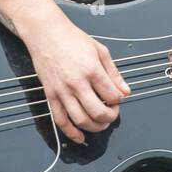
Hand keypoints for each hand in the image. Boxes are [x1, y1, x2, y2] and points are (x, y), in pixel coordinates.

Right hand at [24, 15, 130, 143]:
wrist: (46, 33)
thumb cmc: (71, 39)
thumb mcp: (100, 50)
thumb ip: (114, 73)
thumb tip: (125, 91)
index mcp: (92, 70)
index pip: (112, 95)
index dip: (118, 101)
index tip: (118, 98)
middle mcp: (76, 83)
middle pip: (98, 112)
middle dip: (109, 118)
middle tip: (112, 114)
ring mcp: (62, 91)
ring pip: (80, 119)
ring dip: (94, 127)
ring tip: (101, 124)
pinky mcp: (50, 95)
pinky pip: (60, 120)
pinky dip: (71, 133)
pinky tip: (80, 137)